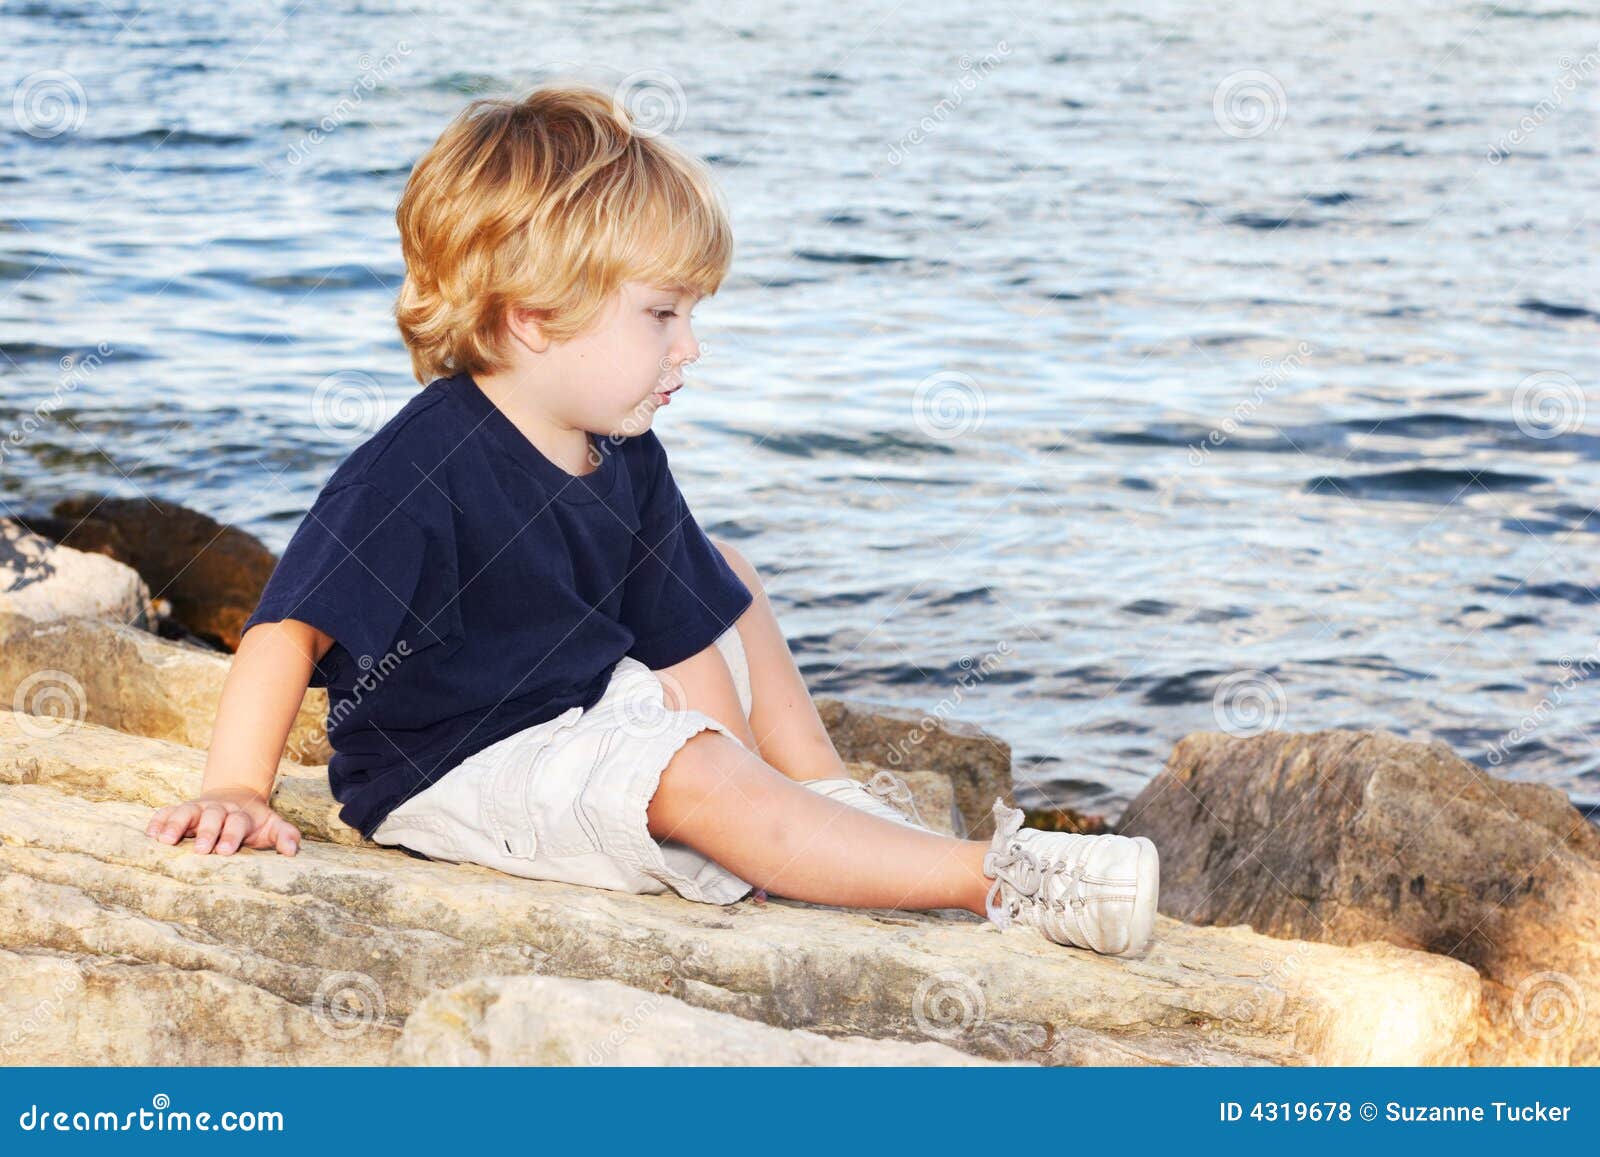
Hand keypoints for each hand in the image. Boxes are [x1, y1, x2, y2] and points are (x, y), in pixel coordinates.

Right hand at [145, 786, 301, 855]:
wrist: (236, 796)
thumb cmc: (254, 821)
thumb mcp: (273, 826)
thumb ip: (286, 836)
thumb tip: (294, 851)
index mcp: (240, 815)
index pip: (237, 823)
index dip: (232, 835)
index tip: (226, 851)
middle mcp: (218, 810)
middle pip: (212, 816)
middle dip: (206, 832)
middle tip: (201, 850)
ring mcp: (198, 809)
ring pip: (186, 811)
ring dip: (175, 824)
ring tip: (164, 840)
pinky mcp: (180, 810)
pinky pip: (166, 812)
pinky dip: (158, 820)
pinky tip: (149, 834)